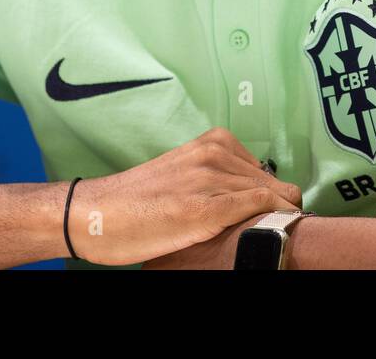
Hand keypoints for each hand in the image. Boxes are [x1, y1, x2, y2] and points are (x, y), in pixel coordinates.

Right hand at [64, 127, 300, 266]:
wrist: (94, 215)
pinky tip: (271, 228)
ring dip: (279, 214)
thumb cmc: (134, 203)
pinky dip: (272, 217)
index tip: (277, 212)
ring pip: (270, 194)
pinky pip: (256, 206)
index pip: (263, 170)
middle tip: (279, 225)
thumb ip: (212, 177)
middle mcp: (212, 155)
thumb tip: (247, 196)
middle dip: (281, 205)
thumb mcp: (180, 175)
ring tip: (276, 231)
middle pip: (273, 182)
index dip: (275, 194)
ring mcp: (208, 179)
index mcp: (209, 144)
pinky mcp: (202, 208)